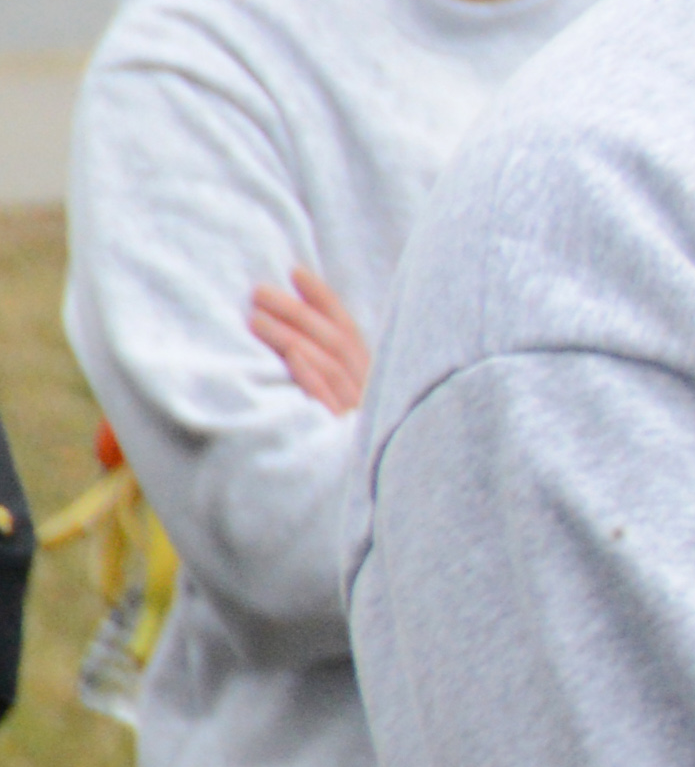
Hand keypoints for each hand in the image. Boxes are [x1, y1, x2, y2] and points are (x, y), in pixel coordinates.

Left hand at [249, 268, 369, 420]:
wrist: (340, 494)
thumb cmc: (323, 430)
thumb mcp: (330, 393)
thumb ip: (319, 360)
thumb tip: (284, 322)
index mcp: (366, 376)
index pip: (347, 329)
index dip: (323, 299)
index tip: (296, 272)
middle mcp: (366, 389)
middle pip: (335, 342)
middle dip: (298, 312)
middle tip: (260, 293)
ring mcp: (355, 412)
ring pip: (328, 364)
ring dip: (293, 337)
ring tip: (256, 320)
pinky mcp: (340, 433)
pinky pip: (329, 399)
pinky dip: (313, 375)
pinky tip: (293, 356)